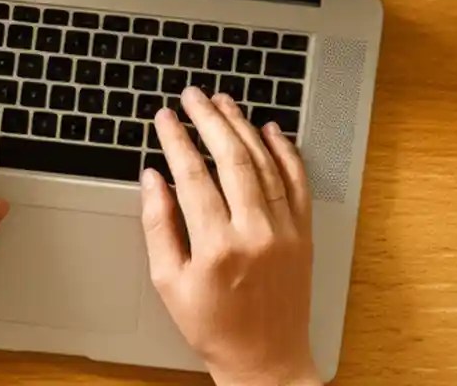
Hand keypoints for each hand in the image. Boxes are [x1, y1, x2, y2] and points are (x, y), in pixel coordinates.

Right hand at [142, 88, 319, 385]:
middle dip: (209, 120)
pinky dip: (285, 152)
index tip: (165, 118)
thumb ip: (158, 225)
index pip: (193, 174)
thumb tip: (152, 180)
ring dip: (242, 127)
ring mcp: (285, 232)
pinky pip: (297, 182)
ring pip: (264, 163)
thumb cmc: (213, 326)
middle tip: (193, 97)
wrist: (266, 359)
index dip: (176, 139)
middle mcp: (255, 234)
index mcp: (216, 246)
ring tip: (223, 104)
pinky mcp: (304, 235)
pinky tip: (270, 131)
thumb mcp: (168, 282)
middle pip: (231, 158)